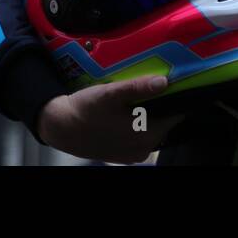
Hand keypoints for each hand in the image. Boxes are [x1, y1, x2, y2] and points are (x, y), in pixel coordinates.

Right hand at [37, 75, 184, 164]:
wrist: (61, 128)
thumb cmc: (86, 110)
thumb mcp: (111, 93)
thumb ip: (138, 88)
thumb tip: (164, 82)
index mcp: (146, 134)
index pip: (175, 115)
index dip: (176, 98)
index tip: (173, 83)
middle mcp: (145, 148)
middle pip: (165, 123)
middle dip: (162, 105)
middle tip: (151, 86)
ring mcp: (135, 154)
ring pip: (153, 130)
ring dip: (150, 115)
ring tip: (137, 99)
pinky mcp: (125, 156)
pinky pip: (142, 138)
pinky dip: (140, 126)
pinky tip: (128, 113)